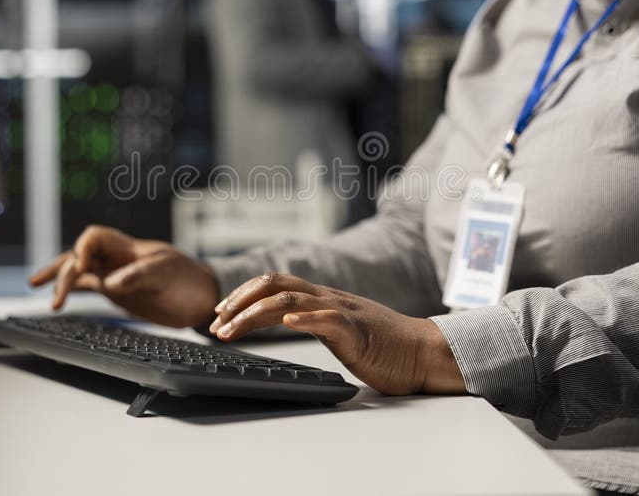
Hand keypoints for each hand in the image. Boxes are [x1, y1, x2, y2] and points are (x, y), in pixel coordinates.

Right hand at [28, 225, 219, 327]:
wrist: (202, 298)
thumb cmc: (188, 280)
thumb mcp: (166, 275)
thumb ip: (138, 276)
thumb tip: (110, 283)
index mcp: (127, 248)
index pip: (94, 238)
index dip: (82, 250)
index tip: (82, 269)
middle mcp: (116, 259)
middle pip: (79, 255)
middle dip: (63, 271)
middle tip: (56, 298)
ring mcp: (114, 275)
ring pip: (78, 270)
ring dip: (59, 278)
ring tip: (35, 286)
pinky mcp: (117, 292)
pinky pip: (87, 285)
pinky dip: (70, 289)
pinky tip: (55, 296)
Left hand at [208, 273, 466, 395]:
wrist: (423, 353)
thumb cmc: (384, 347)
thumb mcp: (339, 330)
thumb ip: (315, 322)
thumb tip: (283, 323)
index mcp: (322, 300)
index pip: (275, 285)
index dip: (243, 295)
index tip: (219, 314)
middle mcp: (328, 300)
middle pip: (275, 285)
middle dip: (239, 300)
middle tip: (215, 321)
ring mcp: (343, 313)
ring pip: (292, 300)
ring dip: (256, 313)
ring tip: (231, 328)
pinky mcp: (358, 332)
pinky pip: (330, 320)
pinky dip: (306, 319)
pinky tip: (287, 323)